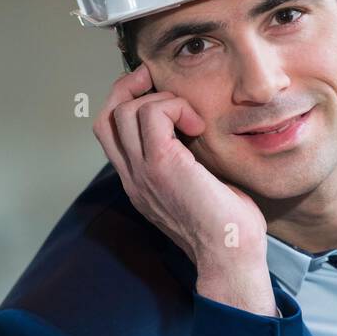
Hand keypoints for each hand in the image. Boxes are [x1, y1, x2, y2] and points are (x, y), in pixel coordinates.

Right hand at [92, 64, 271, 294]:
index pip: (110, 135)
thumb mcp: (200, 191)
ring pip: (123, 110)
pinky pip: (152, 113)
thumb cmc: (227, 230)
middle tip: (157, 81)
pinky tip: (197, 126)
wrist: (230, 254)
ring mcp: (143, 171)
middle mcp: (133, 178)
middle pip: (106, 118)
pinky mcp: (161, 164)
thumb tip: (200, 138)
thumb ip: (189, 166)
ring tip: (189, 116)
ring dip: (159, 99)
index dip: (125, 104)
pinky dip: (175, 106)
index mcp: (140, 184)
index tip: (155, 92)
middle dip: (128, 88)